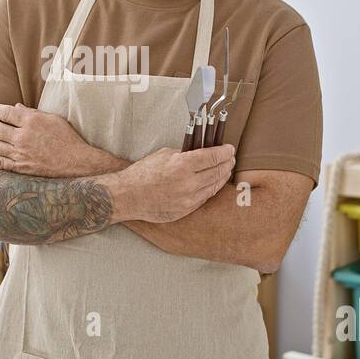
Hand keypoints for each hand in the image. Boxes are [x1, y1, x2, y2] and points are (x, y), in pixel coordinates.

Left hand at [0, 103, 124, 177]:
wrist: (77, 162)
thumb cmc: (67, 138)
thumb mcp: (52, 118)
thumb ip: (32, 113)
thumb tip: (15, 107)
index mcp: (31, 121)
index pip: (5, 112)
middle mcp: (23, 136)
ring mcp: (21, 153)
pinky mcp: (21, 167)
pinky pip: (0, 162)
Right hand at [107, 145, 235, 222]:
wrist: (128, 196)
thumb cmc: (143, 173)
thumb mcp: (164, 154)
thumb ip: (185, 153)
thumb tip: (201, 152)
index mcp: (182, 165)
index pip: (212, 156)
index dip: (224, 152)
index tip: (230, 149)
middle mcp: (188, 183)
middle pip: (217, 171)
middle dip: (227, 163)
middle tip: (231, 158)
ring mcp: (188, 199)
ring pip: (213, 186)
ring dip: (222, 177)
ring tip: (226, 170)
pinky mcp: (185, 210)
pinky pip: (204, 198)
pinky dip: (211, 189)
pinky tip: (214, 183)